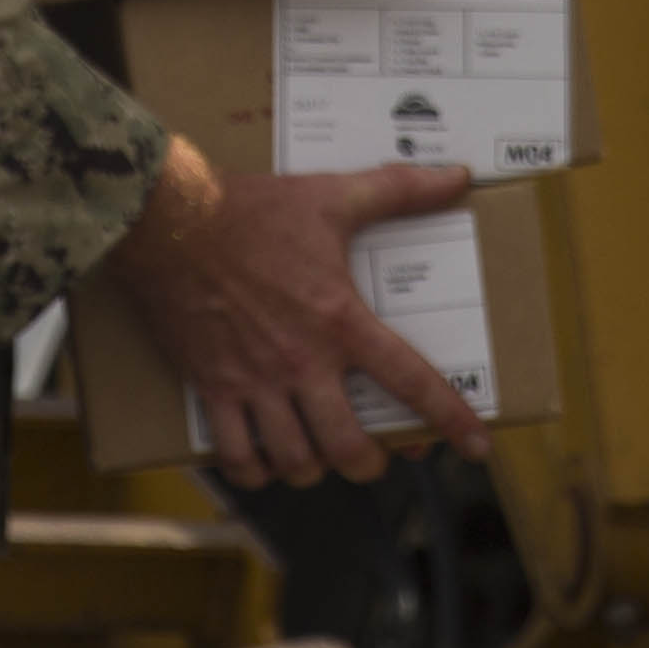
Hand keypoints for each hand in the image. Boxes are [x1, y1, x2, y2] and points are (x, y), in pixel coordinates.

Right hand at [86, 145, 493, 487]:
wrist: (172, 221)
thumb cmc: (251, 210)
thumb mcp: (331, 197)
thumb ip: (397, 190)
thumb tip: (457, 176)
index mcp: (339, 320)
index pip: (410, 379)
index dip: (450, 417)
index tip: (476, 445)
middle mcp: (302, 361)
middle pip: (348, 445)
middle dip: (369, 462)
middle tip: (373, 456)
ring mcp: (255, 381)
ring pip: (295, 459)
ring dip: (313, 470)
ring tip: (320, 460)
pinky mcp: (213, 387)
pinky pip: (237, 454)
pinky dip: (254, 471)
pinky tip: (264, 463)